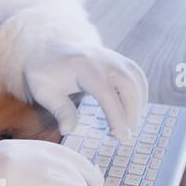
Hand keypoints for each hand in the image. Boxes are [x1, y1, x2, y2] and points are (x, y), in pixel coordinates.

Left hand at [22, 42, 147, 142]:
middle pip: (128, 86)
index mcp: (83, 66)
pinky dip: (140, 94)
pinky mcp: (119, 59)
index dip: (116, 116)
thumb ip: (59, 109)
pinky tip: (133, 110)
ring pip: (136, 80)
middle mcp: (102, 58)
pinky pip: (137, 76)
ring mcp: (113, 56)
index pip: (106, 93)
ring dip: (137, 105)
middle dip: (131, 113)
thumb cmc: (46, 73)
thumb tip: (68, 130)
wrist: (49, 48)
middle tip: (125, 136)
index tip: (122, 136)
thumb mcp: (44, 91)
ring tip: (129, 126)